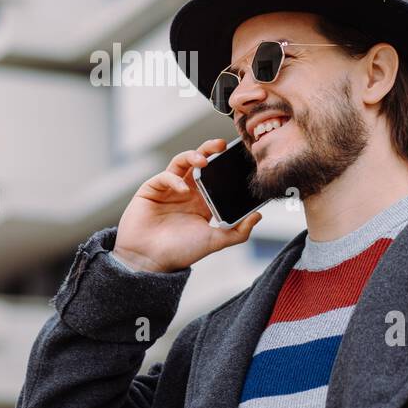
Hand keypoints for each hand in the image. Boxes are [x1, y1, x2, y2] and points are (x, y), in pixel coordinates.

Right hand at [112, 138, 261, 272]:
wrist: (149, 262)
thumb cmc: (180, 252)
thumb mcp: (214, 242)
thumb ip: (237, 232)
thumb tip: (258, 216)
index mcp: (202, 201)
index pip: (216, 175)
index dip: (225, 164)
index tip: (238, 157)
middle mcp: (186, 191)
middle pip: (199, 162)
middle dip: (210, 150)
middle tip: (221, 145)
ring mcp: (168, 188)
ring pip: (182, 162)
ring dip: (193, 156)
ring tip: (203, 160)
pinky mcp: (151, 189)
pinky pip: (165, 176)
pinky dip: (174, 179)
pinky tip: (182, 189)